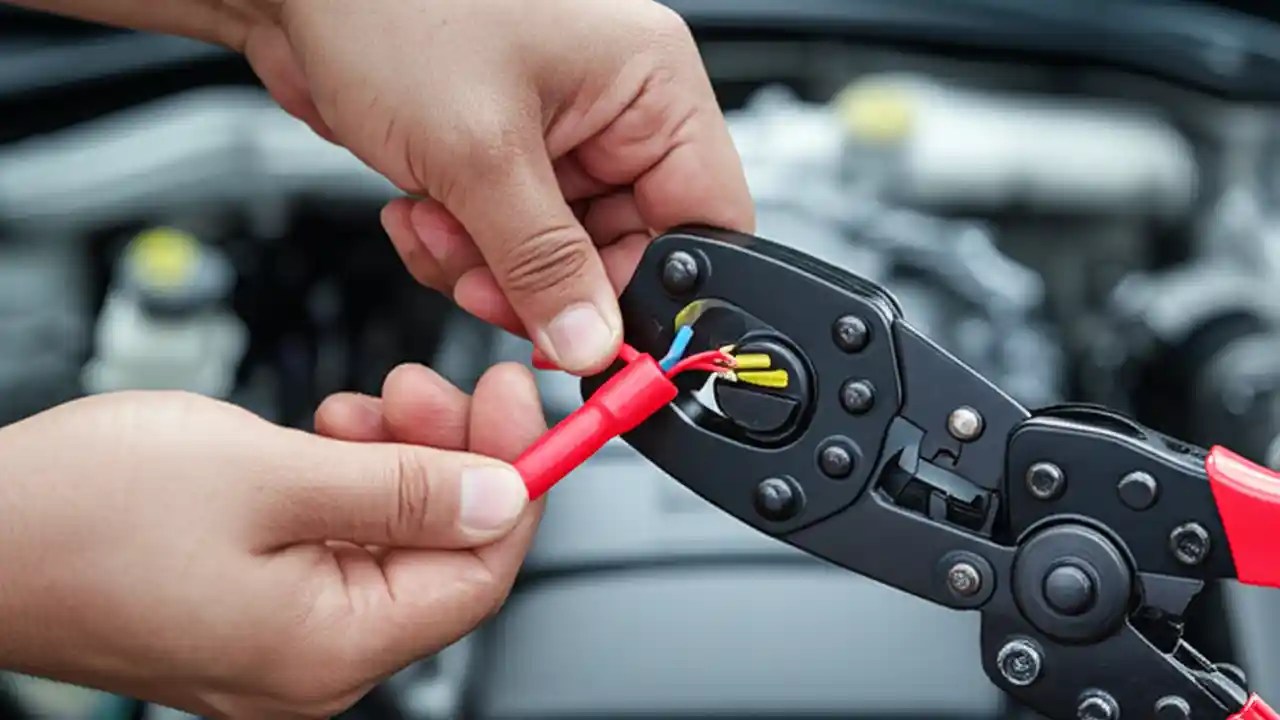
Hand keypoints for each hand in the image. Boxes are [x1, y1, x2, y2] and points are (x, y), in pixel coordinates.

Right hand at [0, 363, 545, 718]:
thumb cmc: (83, 514)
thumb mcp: (271, 474)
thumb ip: (403, 489)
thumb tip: (505, 497)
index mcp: (332, 647)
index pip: (482, 570)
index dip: (517, 477)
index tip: (519, 400)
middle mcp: (314, 663)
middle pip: (441, 553)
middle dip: (453, 456)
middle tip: (432, 382)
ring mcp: (281, 639)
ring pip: (391, 539)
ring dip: (399, 460)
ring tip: (367, 402)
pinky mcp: (252, 606)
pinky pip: (338, 543)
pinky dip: (350, 481)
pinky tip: (330, 434)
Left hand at [235, 0, 754, 373]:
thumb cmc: (389, 7)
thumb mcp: (479, 150)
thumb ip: (543, 263)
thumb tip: (591, 344)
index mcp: (650, 83)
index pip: (703, 220)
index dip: (653, 295)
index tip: (597, 340)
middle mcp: (615, 110)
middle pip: (624, 253)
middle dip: (547, 286)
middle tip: (489, 288)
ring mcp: (558, 137)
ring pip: (558, 261)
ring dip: (490, 269)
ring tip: (437, 226)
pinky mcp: (503, 159)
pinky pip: (507, 246)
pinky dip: (461, 250)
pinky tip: (420, 212)